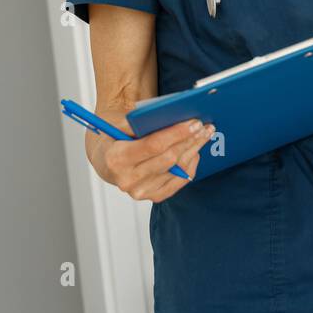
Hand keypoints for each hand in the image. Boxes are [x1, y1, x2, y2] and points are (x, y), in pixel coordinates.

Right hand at [94, 114, 214, 203]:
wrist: (107, 161)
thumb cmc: (117, 139)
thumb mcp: (121, 125)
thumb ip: (142, 121)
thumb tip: (174, 115)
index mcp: (116, 158)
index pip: (154, 145)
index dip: (177, 133)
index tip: (194, 122)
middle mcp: (127, 179)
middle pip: (169, 158)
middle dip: (190, 140)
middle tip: (204, 126)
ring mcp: (141, 191)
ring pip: (178, 169)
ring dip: (194, 150)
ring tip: (204, 135)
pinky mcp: (153, 197)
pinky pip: (179, 181)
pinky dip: (191, 165)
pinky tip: (195, 151)